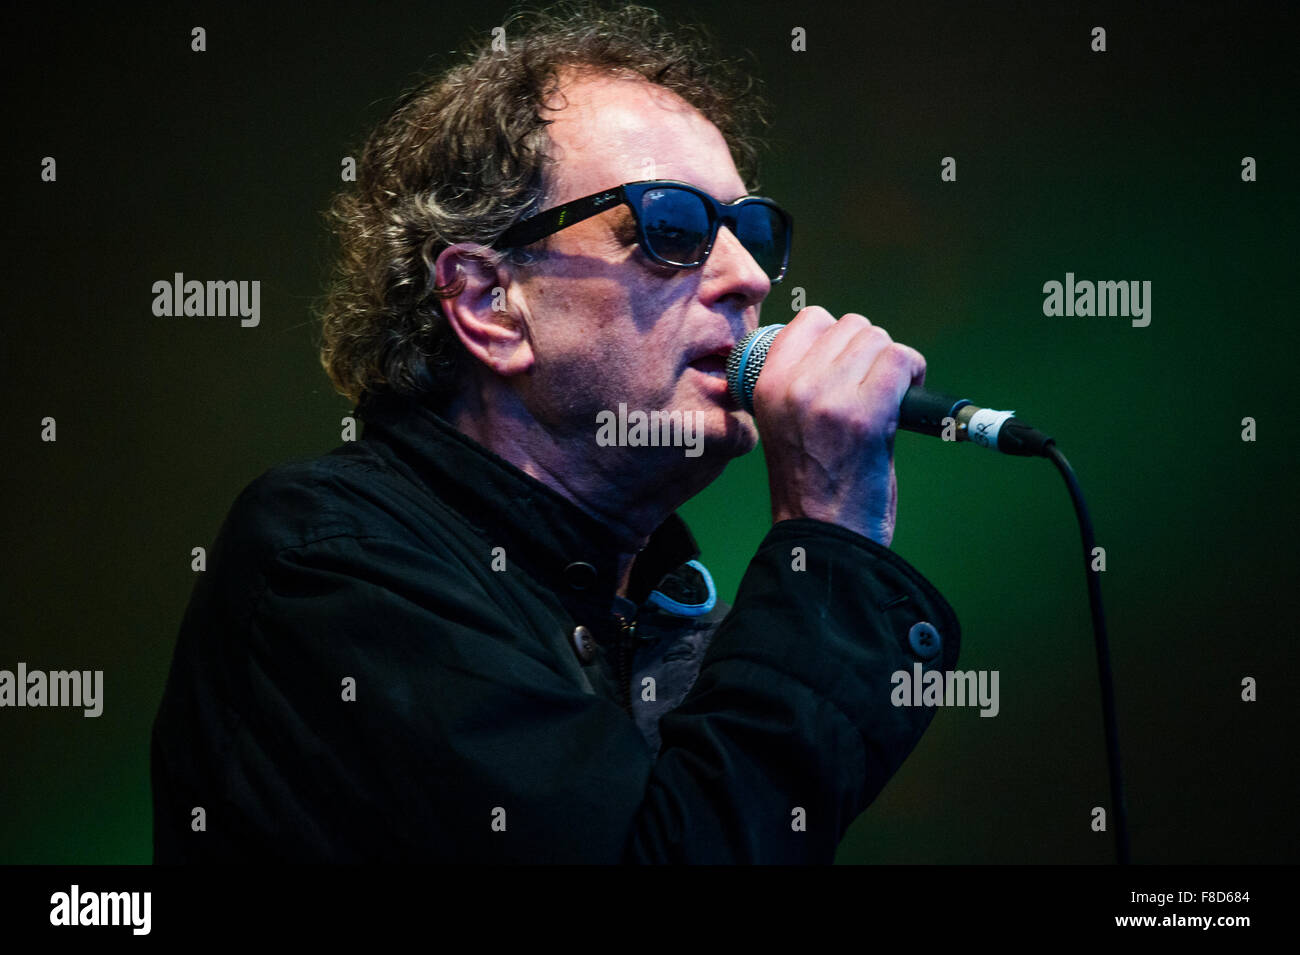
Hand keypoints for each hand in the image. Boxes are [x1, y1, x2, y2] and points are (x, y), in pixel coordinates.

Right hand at [751, 307, 926, 546]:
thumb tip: (846, 345)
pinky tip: (907, 399)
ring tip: (889, 397)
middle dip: (870, 352)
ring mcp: (828, 397)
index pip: (811, 319)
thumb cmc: (810, 486)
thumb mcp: (784, 422)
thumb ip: (802, 382)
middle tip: (874, 388)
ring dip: (893, 364)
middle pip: (851, 326)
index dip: (839, 338)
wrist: (821, 536)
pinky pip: (901, 361)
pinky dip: (914, 374)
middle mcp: (793, 384)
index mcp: (766, 384)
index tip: (849, 366)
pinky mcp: (864, 414)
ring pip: (879, 340)